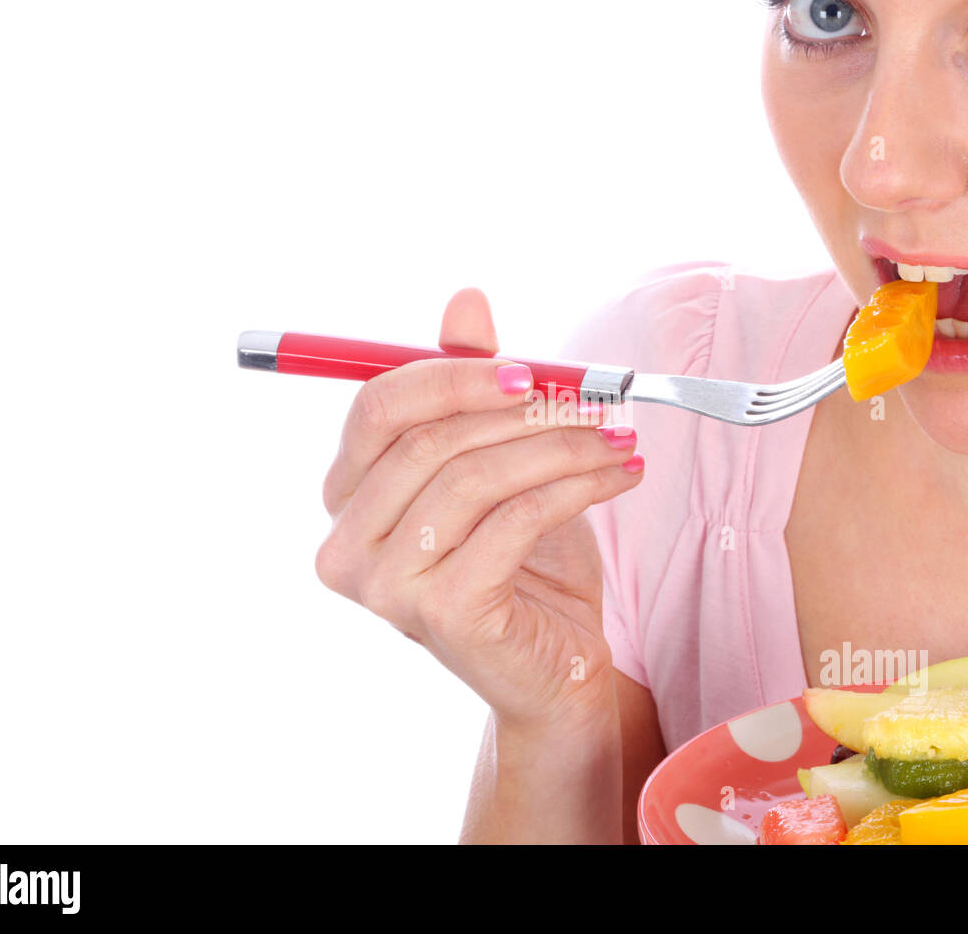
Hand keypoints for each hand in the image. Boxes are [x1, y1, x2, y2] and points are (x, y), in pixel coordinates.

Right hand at [315, 288, 644, 729]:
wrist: (555, 668)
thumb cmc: (525, 562)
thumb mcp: (500, 461)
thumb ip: (474, 387)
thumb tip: (466, 299)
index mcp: (348, 498)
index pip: (379, 407)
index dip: (456, 376)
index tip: (533, 369)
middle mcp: (347, 544)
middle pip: (427, 438)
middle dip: (524, 408)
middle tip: (596, 398)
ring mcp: (385, 586)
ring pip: (475, 475)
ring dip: (562, 444)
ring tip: (620, 436)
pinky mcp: (439, 612)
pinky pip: (513, 519)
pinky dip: (577, 486)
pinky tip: (620, 475)